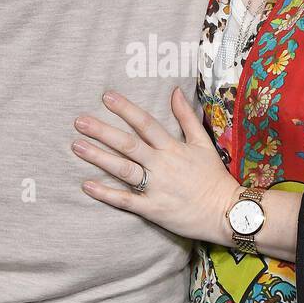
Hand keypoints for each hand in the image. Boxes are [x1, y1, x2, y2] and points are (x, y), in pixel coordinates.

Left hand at [72, 87, 240, 245]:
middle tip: (79, 121)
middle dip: (102, 131)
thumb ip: (187, 117)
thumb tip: (175, 91)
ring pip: (123, 169)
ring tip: (77, 146)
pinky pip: (126, 200)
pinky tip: (87, 185)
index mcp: (173, 147)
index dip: (125, 109)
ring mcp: (156, 187)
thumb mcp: (203, 143)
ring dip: (99, 157)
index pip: (145, 123)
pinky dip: (106, 193)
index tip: (107, 97)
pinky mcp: (153, 209)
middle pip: (128, 144)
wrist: (227, 211)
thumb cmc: (214, 177)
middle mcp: (162, 165)